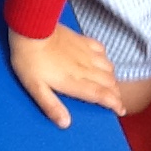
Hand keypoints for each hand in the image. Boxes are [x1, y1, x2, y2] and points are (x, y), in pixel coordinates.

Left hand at [8, 24, 125, 128]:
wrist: (30, 27)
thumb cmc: (29, 58)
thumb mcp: (35, 87)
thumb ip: (51, 105)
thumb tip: (65, 123)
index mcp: (74, 82)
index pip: (102, 95)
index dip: (115, 103)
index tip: (120, 110)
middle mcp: (84, 68)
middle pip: (109, 82)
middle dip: (115, 93)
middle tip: (115, 99)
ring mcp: (84, 52)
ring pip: (108, 66)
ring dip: (111, 77)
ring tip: (109, 83)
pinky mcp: (80, 39)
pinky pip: (100, 48)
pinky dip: (105, 58)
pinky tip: (101, 60)